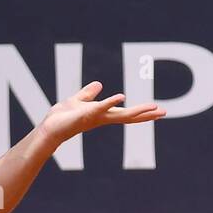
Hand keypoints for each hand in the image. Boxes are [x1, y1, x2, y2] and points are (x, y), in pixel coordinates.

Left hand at [43, 81, 165, 145]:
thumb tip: (99, 85)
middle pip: (128, 116)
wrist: (49, 127)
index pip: (126, 113)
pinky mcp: (86, 114)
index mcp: (103, 114)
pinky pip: (100, 107)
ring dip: (137, 110)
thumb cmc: (62, 117)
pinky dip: (110, 102)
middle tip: (164, 113)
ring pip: (120, 114)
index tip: (157, 110)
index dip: (141, 112)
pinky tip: (122, 96)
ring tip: (154, 108)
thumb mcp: (78, 100)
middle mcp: (102, 117)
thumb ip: (89, 93)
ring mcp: (95, 117)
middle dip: (146, 115)